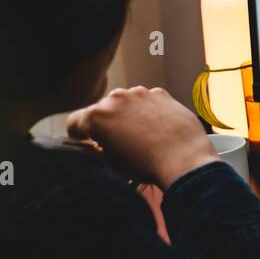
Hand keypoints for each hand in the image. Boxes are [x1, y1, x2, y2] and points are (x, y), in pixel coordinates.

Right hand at [66, 86, 218, 189]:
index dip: (79, 136)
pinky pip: (147, 101)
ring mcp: (140, 93)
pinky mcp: (161, 94)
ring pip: (126, 103)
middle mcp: (116, 99)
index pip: (75, 122)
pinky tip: (158, 129)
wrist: (184, 160)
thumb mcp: (111, 163)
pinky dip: (149, 112)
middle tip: (118, 143)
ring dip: (128, 115)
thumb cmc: (147, 165)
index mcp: (97, 116)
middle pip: (102, 110)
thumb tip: (100, 144)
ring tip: (142, 137)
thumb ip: (99, 148)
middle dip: (107, 124)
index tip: (87, 143)